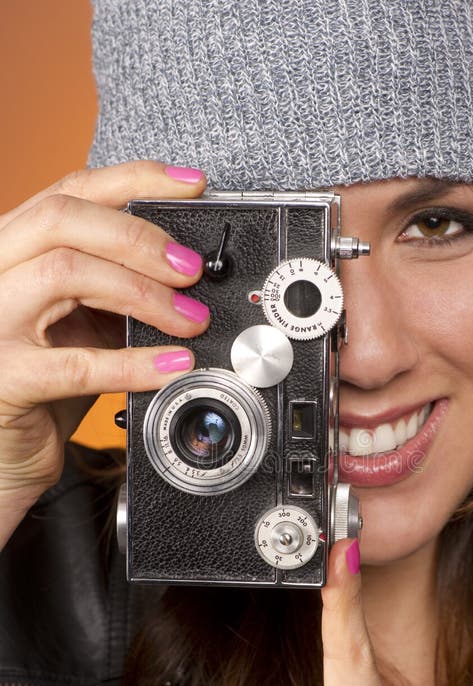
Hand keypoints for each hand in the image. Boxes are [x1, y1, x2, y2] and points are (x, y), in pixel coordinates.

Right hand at [0, 161, 208, 545]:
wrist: (1, 455)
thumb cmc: (41, 388)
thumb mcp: (79, 325)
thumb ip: (112, 290)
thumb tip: (185, 267)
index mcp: (11, 250)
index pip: (68, 191)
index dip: (134, 180)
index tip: (191, 187)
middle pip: (62, 218)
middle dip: (139, 236)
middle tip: (192, 268)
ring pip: (66, 272)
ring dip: (144, 293)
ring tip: (191, 319)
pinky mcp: (4, 378)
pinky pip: (76, 364)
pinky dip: (134, 363)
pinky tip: (173, 366)